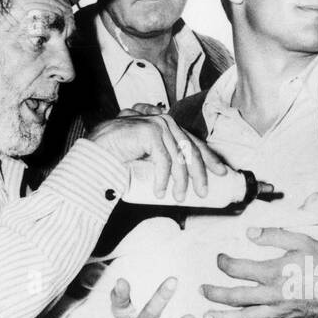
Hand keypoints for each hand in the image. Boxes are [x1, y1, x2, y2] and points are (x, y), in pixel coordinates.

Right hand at [88, 112, 226, 200]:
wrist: (95, 153)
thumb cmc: (119, 156)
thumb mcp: (147, 156)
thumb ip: (162, 157)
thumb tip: (183, 179)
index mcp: (167, 125)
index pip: (194, 141)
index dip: (210, 157)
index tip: (221, 173)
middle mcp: (165, 120)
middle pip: (191, 148)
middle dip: (200, 173)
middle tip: (203, 192)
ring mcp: (157, 123)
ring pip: (179, 156)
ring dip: (181, 180)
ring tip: (178, 197)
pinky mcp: (148, 131)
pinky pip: (163, 159)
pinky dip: (163, 178)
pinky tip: (160, 191)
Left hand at [200, 228, 317, 317]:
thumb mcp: (302, 241)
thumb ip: (274, 235)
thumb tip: (249, 233)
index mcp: (273, 272)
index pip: (238, 269)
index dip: (224, 263)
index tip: (219, 259)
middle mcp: (272, 294)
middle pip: (235, 297)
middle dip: (215, 294)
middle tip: (201, 292)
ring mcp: (280, 310)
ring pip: (245, 317)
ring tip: (208, 317)